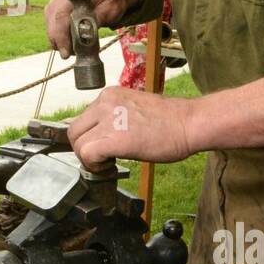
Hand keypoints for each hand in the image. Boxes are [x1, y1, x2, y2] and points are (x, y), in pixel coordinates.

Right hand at [45, 0, 130, 58]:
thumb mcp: (111, 8)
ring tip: (78, 47)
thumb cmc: (109, 0)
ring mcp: (54, 6)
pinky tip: (73, 41)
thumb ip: (98, 18)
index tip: (66, 53)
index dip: (61, 36)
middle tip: (73, 55)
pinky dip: (61, 40)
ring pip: (51, 31)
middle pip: (52, 26)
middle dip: (61, 45)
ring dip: (62, 43)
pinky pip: (52, 31)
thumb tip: (86, 32)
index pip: (61, 16)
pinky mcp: (52, 14)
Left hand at [67, 86, 195, 170]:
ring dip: (88, 159)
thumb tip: (101, 135)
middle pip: (74, 130)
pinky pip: (87, 154)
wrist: (189, 124)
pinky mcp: (114, 138)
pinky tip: (109, 168)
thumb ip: (114, 118)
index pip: (83, 119)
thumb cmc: (170, 121)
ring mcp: (108, 119)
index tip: (102, 149)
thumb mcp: (134, 110)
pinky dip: (94, 166)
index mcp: (110, 95)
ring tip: (108, 163)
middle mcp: (105, 103)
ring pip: (77, 143)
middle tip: (102, 159)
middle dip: (84, 148)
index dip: (90, 137)